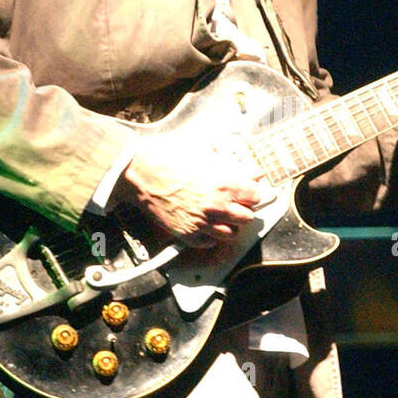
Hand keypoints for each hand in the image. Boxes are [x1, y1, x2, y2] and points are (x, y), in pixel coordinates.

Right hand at [115, 137, 273, 247]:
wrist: (141, 173)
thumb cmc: (170, 159)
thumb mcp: (207, 155)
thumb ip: (235, 167)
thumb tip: (255, 173)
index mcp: (225, 184)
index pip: (256, 196)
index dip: (253, 193)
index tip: (249, 192)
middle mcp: (217, 206)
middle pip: (247, 217)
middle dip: (243, 210)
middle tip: (235, 203)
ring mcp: (202, 223)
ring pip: (231, 234)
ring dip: (230, 225)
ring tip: (221, 216)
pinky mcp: (187, 234)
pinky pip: (209, 242)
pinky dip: (210, 236)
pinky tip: (205, 224)